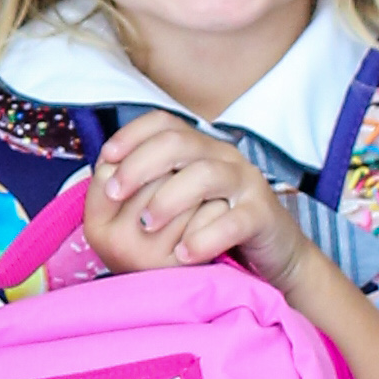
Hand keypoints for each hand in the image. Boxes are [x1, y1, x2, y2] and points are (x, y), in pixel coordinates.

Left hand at [87, 111, 309, 292]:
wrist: (274, 254)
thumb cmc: (215, 226)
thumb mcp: (181, 203)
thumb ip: (149, 187)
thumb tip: (104, 178)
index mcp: (199, 148)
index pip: (164, 123)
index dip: (132, 134)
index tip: (106, 157)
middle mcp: (222, 156)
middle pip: (179, 142)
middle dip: (140, 165)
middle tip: (116, 194)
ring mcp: (245, 183)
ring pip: (206, 174)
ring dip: (169, 198)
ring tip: (147, 225)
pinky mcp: (262, 214)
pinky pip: (234, 220)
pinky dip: (206, 236)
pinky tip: (183, 253)